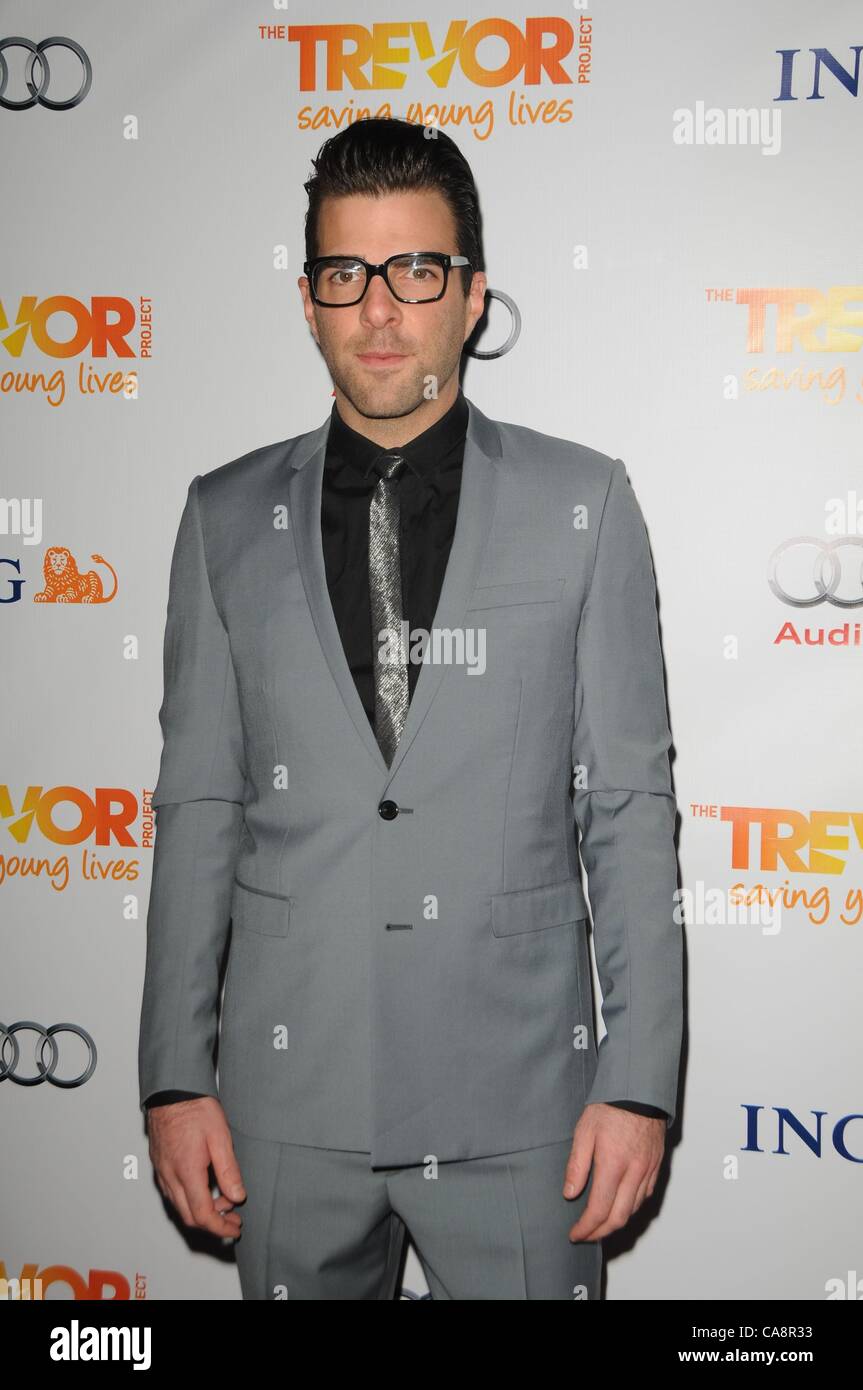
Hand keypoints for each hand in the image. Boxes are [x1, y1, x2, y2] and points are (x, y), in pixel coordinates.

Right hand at [146, 1096, 245, 1237]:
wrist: (171, 1090)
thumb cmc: (195, 1108)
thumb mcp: (220, 1136)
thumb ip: (228, 1170)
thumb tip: (237, 1196)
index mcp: (186, 1172)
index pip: (202, 1215)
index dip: (220, 1227)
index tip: (235, 1228)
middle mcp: (170, 1177)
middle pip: (189, 1217)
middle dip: (213, 1223)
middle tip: (234, 1219)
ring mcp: (162, 1172)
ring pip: (180, 1207)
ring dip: (202, 1212)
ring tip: (225, 1201)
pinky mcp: (160, 1165)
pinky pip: (173, 1193)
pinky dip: (191, 1200)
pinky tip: (206, 1188)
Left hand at [562, 1102, 664, 1240]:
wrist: (639, 1090)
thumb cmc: (610, 1107)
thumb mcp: (584, 1131)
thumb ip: (577, 1165)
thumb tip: (570, 1193)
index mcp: (613, 1164)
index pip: (599, 1209)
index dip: (586, 1227)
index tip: (575, 1234)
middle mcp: (634, 1172)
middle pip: (618, 1217)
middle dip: (600, 1232)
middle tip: (586, 1235)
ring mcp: (648, 1170)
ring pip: (633, 1209)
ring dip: (615, 1222)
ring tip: (599, 1224)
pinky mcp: (656, 1166)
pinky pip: (645, 1196)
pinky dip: (631, 1208)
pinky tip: (619, 1206)